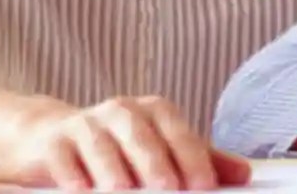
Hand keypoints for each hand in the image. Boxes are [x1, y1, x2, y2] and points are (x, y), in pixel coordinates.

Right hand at [0, 96, 250, 190]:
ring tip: (123, 191)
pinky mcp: (54, 142)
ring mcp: (85, 124)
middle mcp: (121, 111)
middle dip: (155, 162)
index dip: (192, 156)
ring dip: (113, 169)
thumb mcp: (162, 149)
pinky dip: (72, 173)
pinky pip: (63, 156)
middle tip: (169, 188)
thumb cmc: (120, 146)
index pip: (177, 130)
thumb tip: (243, 173)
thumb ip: (200, 159)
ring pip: (100, 144)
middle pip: (140, 134)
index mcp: (154, 111)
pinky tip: (81, 189)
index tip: (205, 184)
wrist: (53, 136)